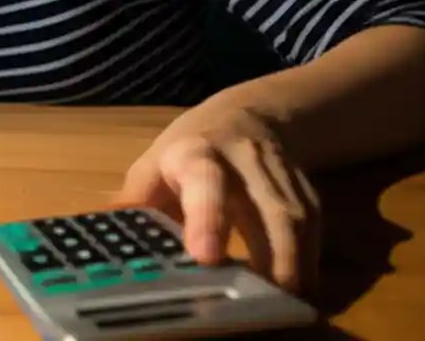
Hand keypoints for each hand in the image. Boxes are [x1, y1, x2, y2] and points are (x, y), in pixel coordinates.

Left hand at [114, 101, 320, 294]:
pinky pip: (316, 231)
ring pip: (300, 222)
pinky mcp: (309, 193)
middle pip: (270, 209)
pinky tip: (297, 292)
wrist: (247, 117)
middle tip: (262, 302)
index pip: (205, 182)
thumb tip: (108, 238)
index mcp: (197, 153)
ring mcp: (283, 177)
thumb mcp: (152, 167)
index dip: (207, 218)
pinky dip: (309, 264)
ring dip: (296, 268)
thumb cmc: (187, 150)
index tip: (205, 257)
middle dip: (272, 259)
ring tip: (282, 307)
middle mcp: (246, 162)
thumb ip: (135, 203)